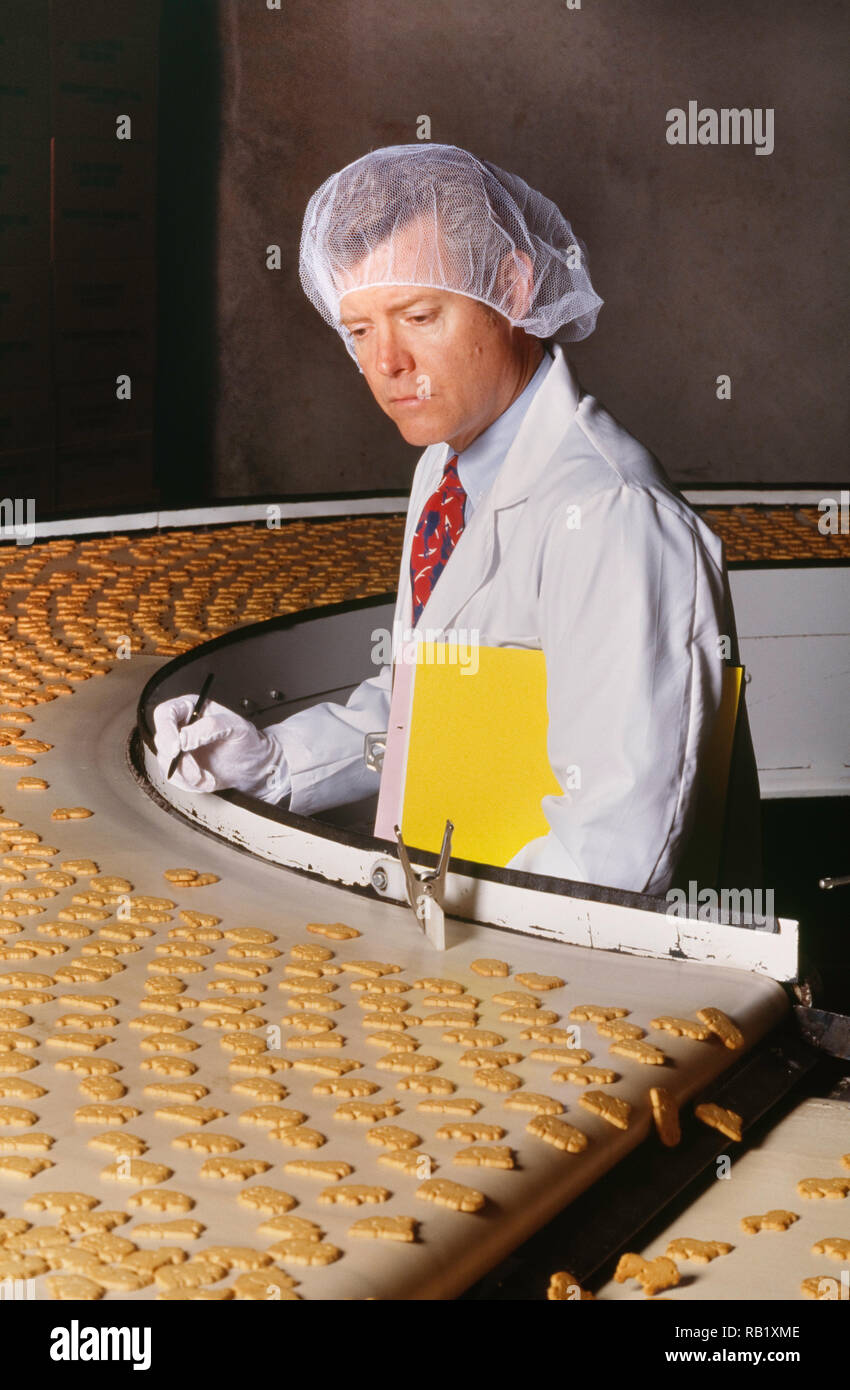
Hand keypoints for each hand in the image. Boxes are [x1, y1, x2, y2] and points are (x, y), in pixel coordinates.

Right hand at [151, 695, 285, 797]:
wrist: (253, 764)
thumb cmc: (246, 740)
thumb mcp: (236, 727)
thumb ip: (210, 727)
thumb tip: (184, 738)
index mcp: (190, 708)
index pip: (165, 713)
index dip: (166, 731)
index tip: (177, 749)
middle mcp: (179, 726)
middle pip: (162, 740)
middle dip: (180, 761)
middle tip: (198, 772)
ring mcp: (177, 747)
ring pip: (165, 762)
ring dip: (187, 775)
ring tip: (209, 777)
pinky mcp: (178, 766)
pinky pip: (173, 777)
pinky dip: (190, 783)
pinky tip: (207, 779)